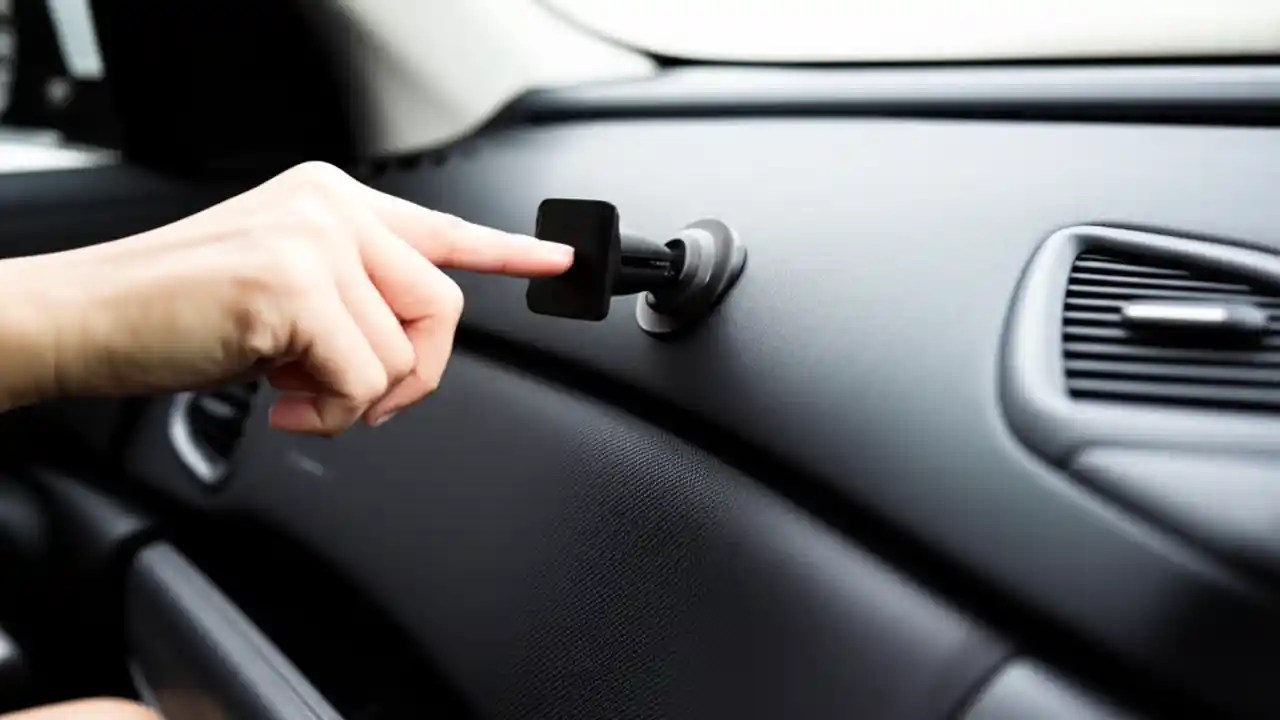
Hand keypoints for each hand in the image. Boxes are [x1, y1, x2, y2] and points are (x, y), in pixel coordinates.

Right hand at [0, 162, 571, 433]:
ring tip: (290, 386)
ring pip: (402, 352)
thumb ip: (353, 299)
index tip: (560, 260)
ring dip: (354, 397)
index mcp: (333, 200)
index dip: (508, 252)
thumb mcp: (283, 290)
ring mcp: (313, 240)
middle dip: (412, 373)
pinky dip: (330, 410)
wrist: (85, 318)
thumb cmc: (178, 313)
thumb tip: (409, 349)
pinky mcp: (293, 284)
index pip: (440, 227)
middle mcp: (331, 206)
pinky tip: (278, 396)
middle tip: (348, 395)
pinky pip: (364, 379)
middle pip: (439, 307)